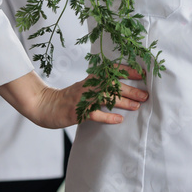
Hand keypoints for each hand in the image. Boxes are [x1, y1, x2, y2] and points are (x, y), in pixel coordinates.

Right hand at [0, 66, 147, 127]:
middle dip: (131, 89)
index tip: (143, 73)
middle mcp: (88, 86)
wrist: (45, 106)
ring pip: (105, 97)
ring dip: (123, 102)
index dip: (128, 71)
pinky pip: (94, 114)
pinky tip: (119, 120)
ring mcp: (82, 99)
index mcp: (91, 78)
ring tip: (137, 106)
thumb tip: (123, 86)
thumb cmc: (70, 97)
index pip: (112, 71)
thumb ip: (101, 84)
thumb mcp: (85, 86)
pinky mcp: (77, 112)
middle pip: (112, 85)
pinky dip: (107, 117)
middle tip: (145, 95)